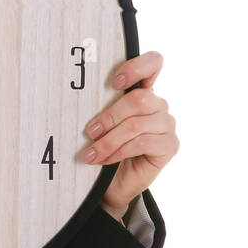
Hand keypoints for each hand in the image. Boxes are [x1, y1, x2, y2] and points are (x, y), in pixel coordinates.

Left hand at [79, 51, 177, 222]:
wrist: (112, 183)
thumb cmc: (104, 148)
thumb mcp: (101, 124)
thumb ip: (101, 107)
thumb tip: (77, 98)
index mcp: (142, 91)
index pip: (153, 63)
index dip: (136, 68)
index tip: (114, 82)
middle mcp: (158, 105)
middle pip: (138, 99)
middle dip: (109, 116)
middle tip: (89, 131)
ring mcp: (166, 125)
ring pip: (136, 125)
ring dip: (109, 140)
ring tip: (90, 153)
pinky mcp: (170, 145)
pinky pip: (143, 143)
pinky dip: (119, 151)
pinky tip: (105, 160)